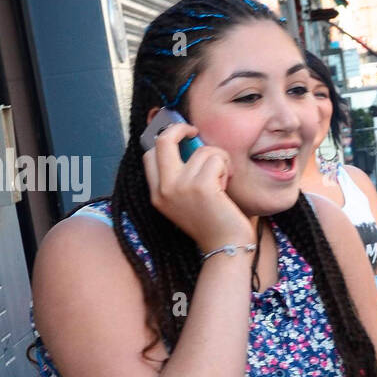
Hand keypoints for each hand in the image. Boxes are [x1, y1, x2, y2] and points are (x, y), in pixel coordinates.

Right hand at [142, 123, 254, 251]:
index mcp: (157, 195)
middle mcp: (164, 189)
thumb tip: (191, 142)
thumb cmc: (213, 223)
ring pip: (201, 150)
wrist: (226, 248)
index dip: (165, 140)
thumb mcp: (188, 201)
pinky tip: (227, 183)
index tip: (182, 138)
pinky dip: (226, 166)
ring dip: (219, 158)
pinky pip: (216, 157)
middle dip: (180, 128)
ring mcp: (180, 187)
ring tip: (223, 177)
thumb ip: (182, 177)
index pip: (149, 155)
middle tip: (195, 132)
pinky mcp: (201, 186)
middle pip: (163, 141)